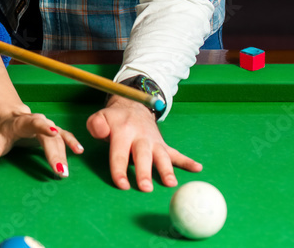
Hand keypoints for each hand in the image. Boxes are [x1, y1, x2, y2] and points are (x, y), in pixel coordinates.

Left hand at [0, 105, 83, 177]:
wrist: (9, 116)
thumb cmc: (2, 130)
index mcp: (23, 122)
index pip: (34, 123)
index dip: (44, 127)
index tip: (53, 132)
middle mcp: (38, 121)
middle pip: (49, 137)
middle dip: (55, 153)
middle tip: (60, 170)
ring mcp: (47, 126)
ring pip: (57, 140)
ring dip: (63, 155)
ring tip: (65, 171)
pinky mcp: (53, 132)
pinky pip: (64, 136)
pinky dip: (71, 142)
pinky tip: (79, 150)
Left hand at [86, 95, 201, 191]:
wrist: (133, 105)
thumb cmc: (113, 119)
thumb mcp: (100, 117)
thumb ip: (96, 125)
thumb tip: (101, 133)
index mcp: (123, 131)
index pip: (120, 153)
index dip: (120, 169)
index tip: (122, 185)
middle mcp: (140, 137)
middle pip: (143, 156)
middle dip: (144, 172)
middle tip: (146, 188)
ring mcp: (153, 141)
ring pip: (162, 155)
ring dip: (167, 169)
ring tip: (171, 183)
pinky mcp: (163, 144)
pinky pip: (176, 153)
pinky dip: (187, 161)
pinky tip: (197, 168)